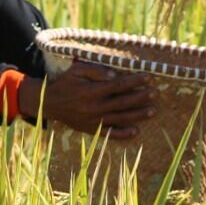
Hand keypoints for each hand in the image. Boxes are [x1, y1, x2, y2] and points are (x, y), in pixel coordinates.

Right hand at [18, 61, 154, 138]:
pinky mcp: (92, 130)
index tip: (149, 76)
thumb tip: (114, 75)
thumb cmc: (66, 82)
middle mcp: (94, 107)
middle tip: (156, 94)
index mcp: (92, 91)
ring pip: (120, 118)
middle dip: (141, 97)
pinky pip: (110, 133)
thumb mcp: (77, 70)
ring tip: (153, 111)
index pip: (118, 85)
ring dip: (138, 115)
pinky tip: (136, 131)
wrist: (50, 103)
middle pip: (123, 102)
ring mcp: (94, 120)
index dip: (135, 81)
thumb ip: (95, 70)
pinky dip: (124, 134)